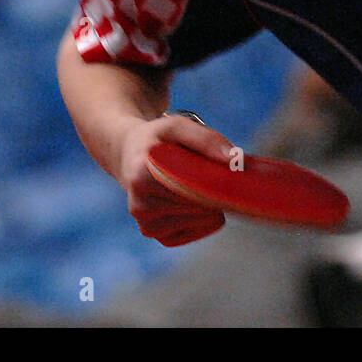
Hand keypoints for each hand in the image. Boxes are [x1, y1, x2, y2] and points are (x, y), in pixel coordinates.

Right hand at [118, 114, 233, 246]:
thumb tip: (233, 159)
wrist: (128, 155)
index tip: (231, 170)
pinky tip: (190, 199)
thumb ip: (205, 139)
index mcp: (143, 175)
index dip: (217, 180)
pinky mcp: (155, 234)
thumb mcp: (175, 127)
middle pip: (202, 204)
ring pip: (203, 218)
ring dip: (209, 202)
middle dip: (214, 189)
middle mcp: (140, 205)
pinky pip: (197, 230)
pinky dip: (203, 216)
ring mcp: (146, 224)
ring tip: (193, 183)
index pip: (194, 187)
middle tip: (210, 172)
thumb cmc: (157, 139)